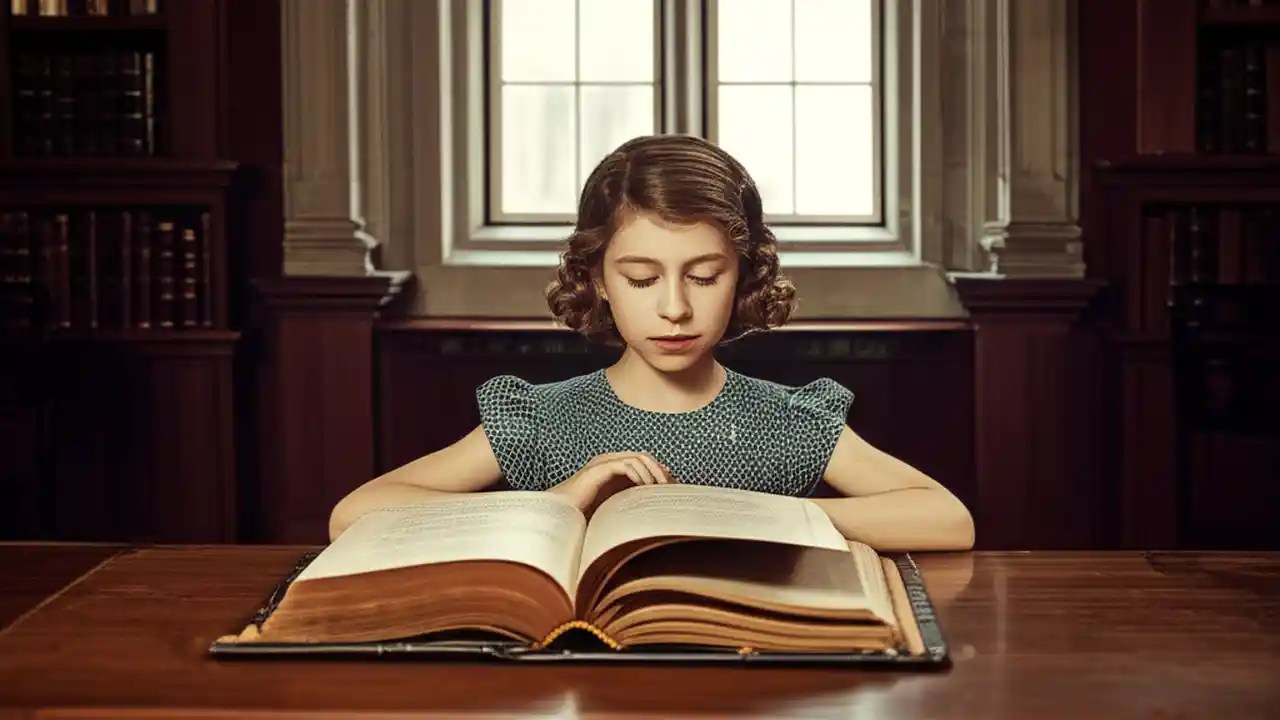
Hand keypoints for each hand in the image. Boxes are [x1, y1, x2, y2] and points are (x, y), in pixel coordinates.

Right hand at [548, 452, 674, 514]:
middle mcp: (610, 461)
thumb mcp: (614, 507)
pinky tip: (644, 488)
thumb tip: (652, 508)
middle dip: (659, 470)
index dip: (659, 472)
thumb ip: (630, 502)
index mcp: (614, 469)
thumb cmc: (584, 513)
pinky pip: (626, 464)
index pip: (643, 462)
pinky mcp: (599, 468)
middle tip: (670, 486)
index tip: (671, 486)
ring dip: (652, 471)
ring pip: (638, 457)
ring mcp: (604, 462)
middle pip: (644, 457)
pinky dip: (638, 474)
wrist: (561, 514)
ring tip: (659, 487)